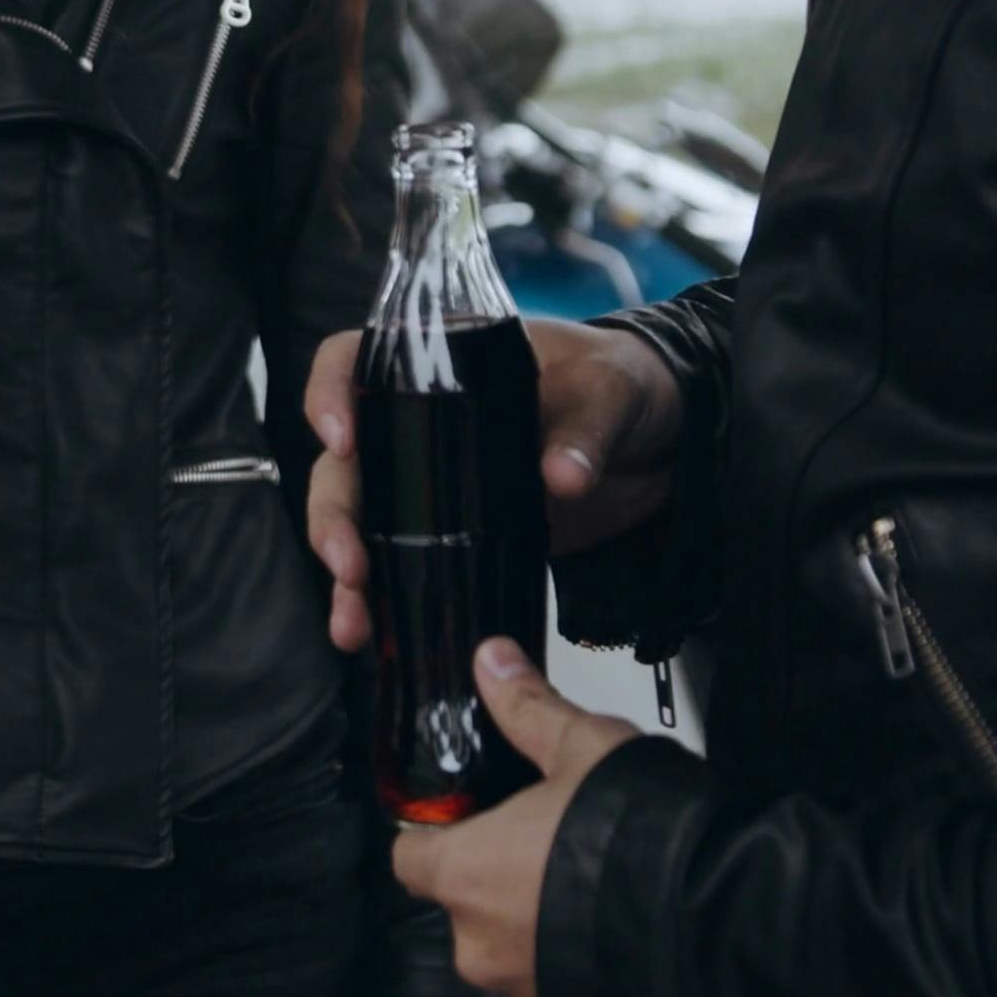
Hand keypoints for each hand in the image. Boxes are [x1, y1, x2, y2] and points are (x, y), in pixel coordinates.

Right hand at [303, 313, 685, 646]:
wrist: (666, 443)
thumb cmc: (625, 385)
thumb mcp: (610, 392)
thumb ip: (586, 428)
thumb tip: (560, 476)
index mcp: (442, 362)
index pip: (354, 360)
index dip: (330, 392)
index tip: (341, 440)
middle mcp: (419, 420)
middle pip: (345, 460)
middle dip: (334, 515)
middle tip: (349, 562)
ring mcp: (433, 481)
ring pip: (361, 520)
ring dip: (347, 570)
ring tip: (354, 621)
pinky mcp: (455, 534)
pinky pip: (403, 563)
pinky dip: (384, 601)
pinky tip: (374, 636)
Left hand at [391, 642, 636, 996]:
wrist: (713, 929)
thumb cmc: (633, 836)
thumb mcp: (583, 748)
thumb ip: (528, 708)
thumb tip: (492, 659)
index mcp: (463, 873)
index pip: (408, 856)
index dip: (431, 834)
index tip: (466, 817)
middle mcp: (477, 944)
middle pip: (463, 903)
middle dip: (499, 876)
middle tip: (551, 841)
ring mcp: (522, 994)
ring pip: (510, 948)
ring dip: (537, 922)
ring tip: (593, 884)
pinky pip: (553, 986)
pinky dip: (573, 961)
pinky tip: (614, 929)